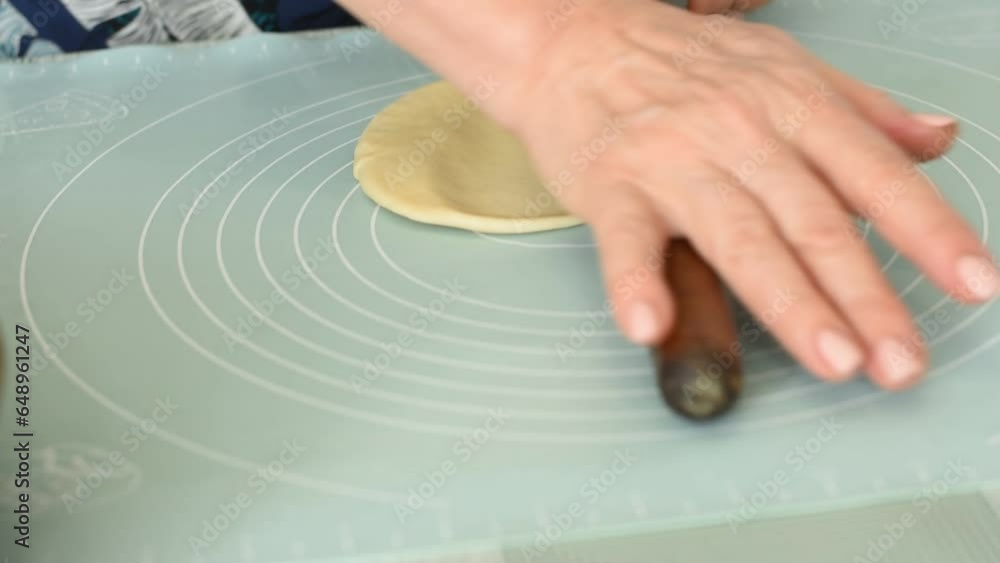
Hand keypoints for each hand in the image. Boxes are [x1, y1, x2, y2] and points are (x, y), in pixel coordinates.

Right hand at [489, 0, 997, 388]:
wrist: (575, 37)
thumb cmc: (677, 60)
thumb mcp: (784, 65)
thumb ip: (863, 110)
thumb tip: (937, 138)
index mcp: (791, 103)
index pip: (874, 173)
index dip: (928, 231)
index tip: (971, 283)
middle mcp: (739, 131)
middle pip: (814, 221)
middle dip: (866, 295)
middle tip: (900, 360)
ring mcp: (673, 160)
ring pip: (740, 238)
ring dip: (789, 303)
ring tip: (833, 359)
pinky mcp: (611, 185)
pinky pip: (626, 240)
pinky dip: (636, 283)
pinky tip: (650, 324)